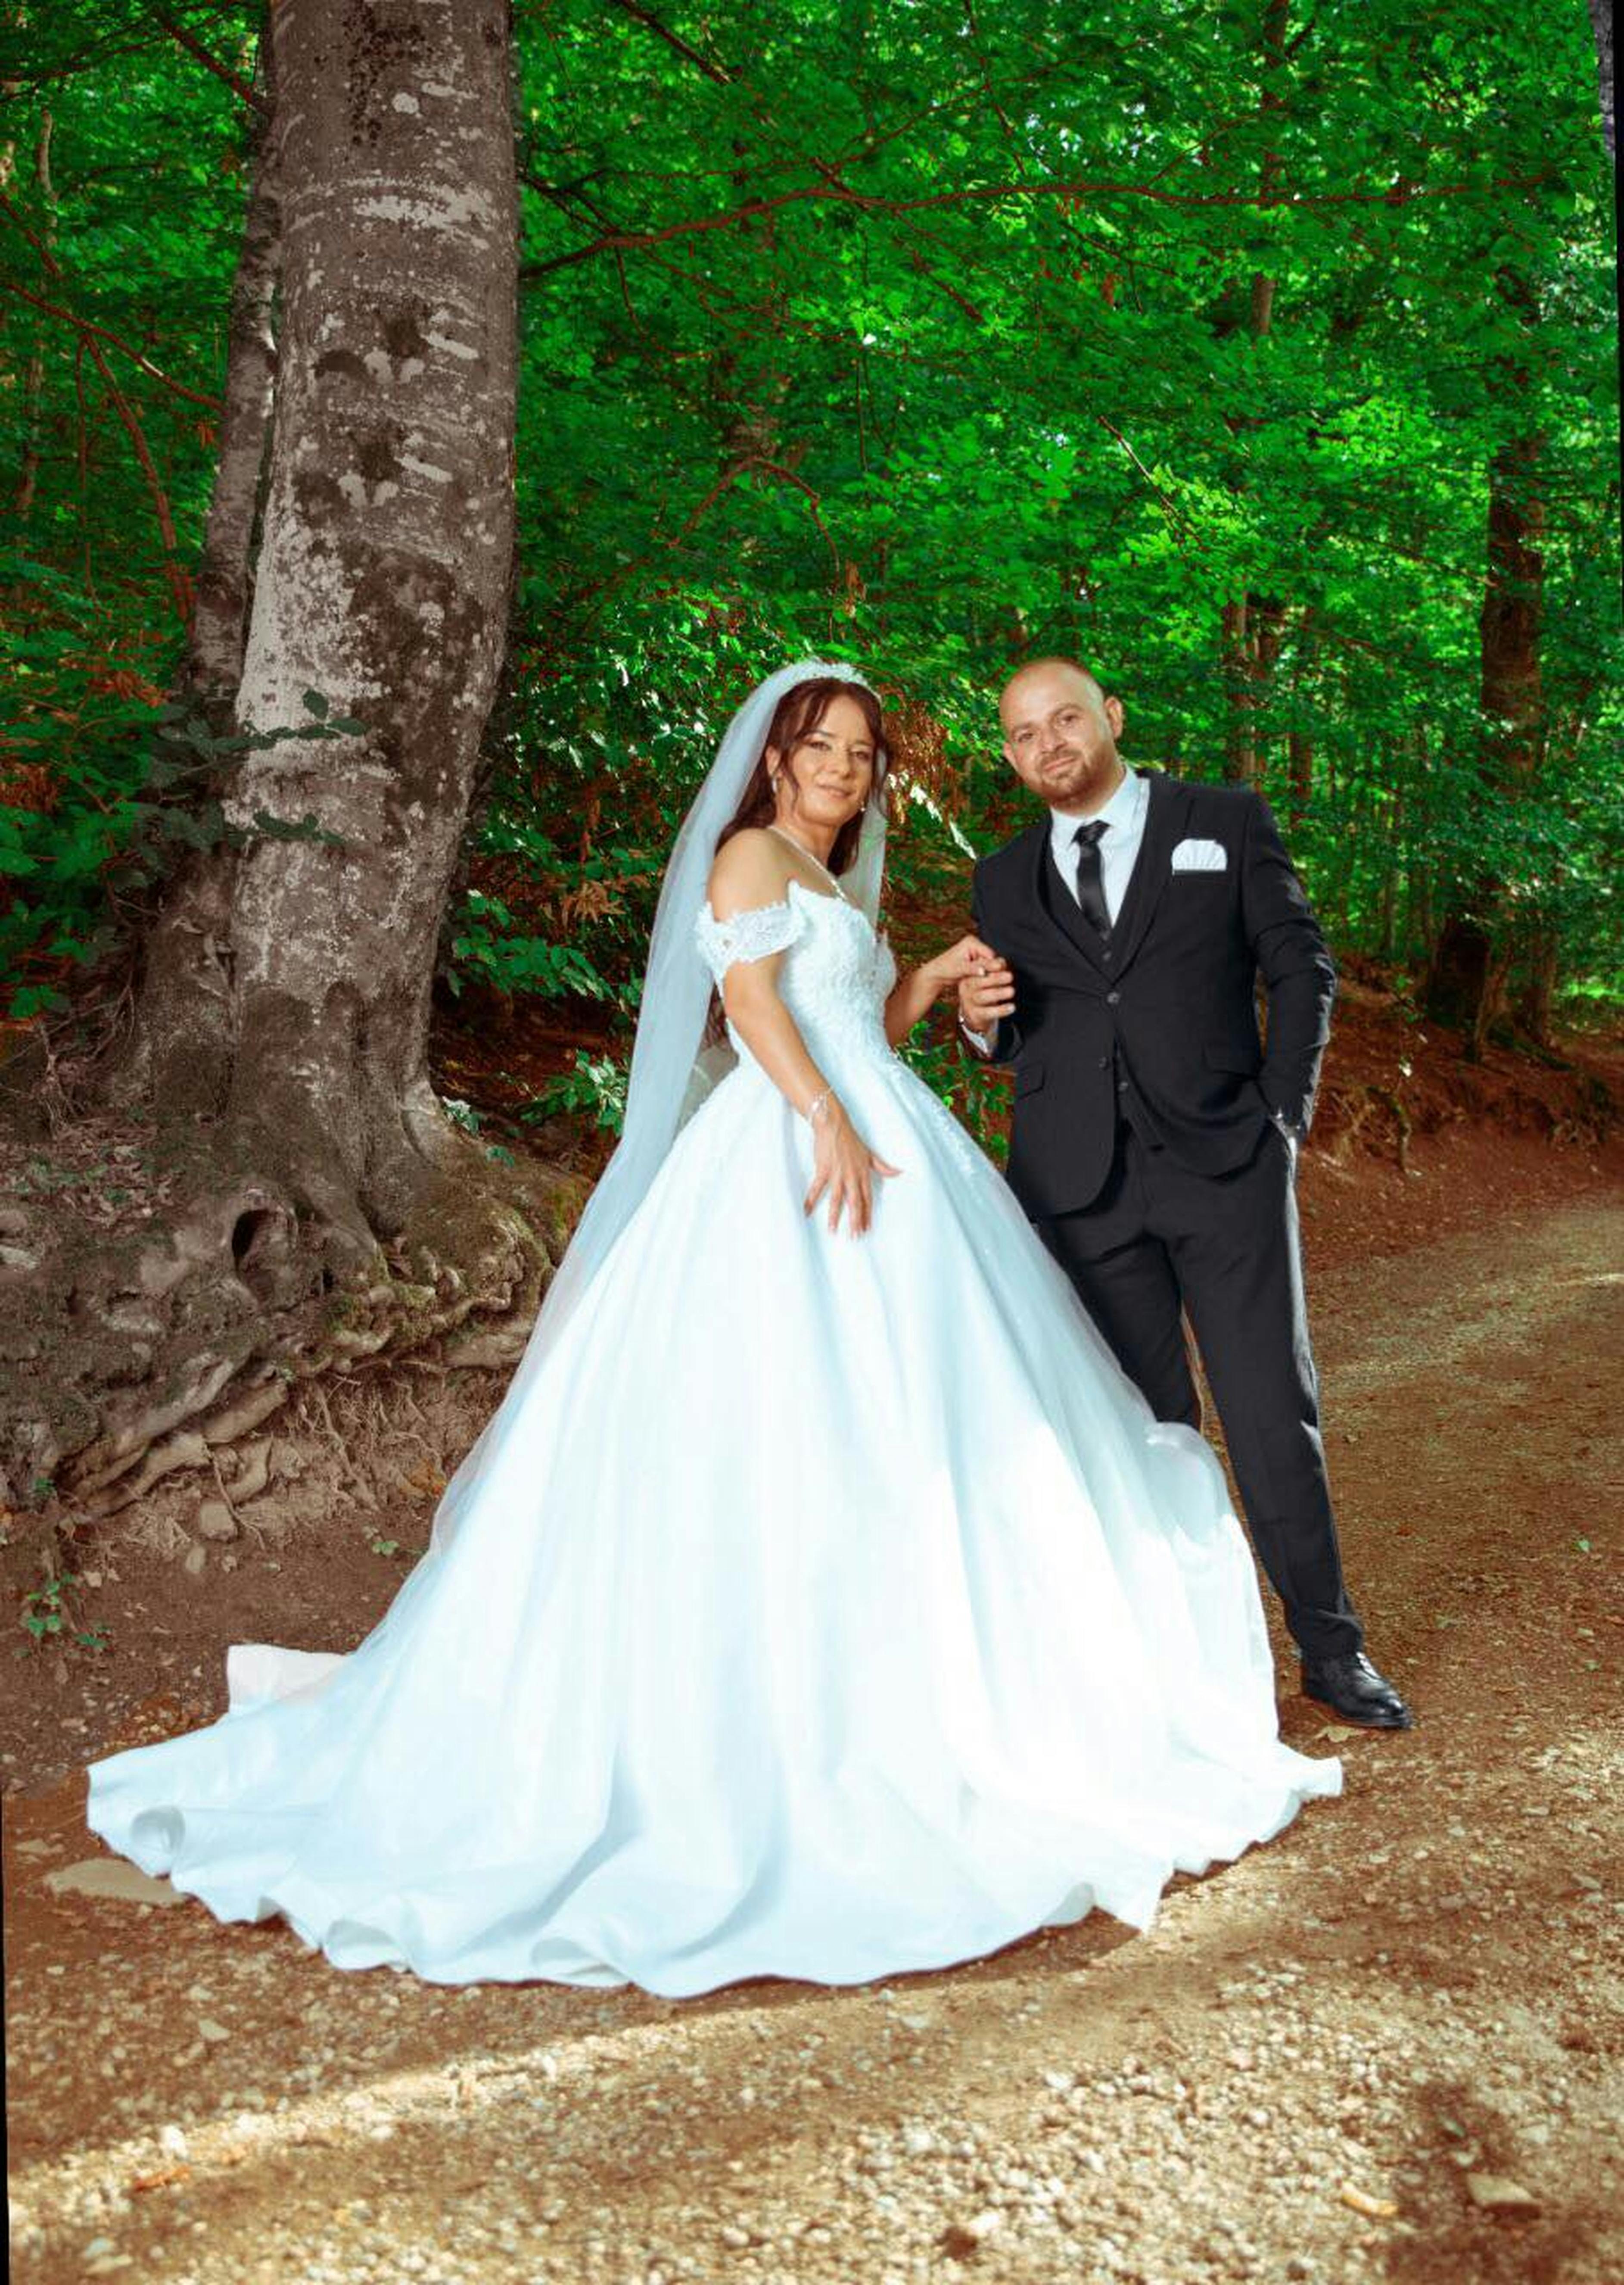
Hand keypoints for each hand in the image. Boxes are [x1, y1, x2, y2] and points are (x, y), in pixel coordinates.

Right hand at [804, 1101, 902, 1237]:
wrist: (834, 1125)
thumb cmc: (850, 1139)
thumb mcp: (869, 1154)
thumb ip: (882, 1166)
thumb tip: (899, 1172)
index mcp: (863, 1174)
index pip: (868, 1199)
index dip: (868, 1214)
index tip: (867, 1228)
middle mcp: (852, 1177)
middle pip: (855, 1203)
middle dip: (856, 1221)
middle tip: (855, 1236)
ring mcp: (838, 1174)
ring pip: (838, 1200)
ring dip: (835, 1216)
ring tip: (833, 1231)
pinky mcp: (824, 1170)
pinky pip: (817, 1189)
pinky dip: (811, 1201)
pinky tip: (806, 1212)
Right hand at [955, 939, 1015, 1034]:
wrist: (975, 1014)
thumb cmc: (985, 990)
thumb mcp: (987, 977)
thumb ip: (994, 968)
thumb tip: (1002, 962)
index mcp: (969, 975)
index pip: (976, 968)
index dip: (987, 965)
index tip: (1000, 965)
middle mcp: (967, 988)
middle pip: (977, 982)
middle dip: (995, 978)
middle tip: (1010, 976)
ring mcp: (969, 1002)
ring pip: (982, 996)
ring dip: (998, 993)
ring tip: (1011, 991)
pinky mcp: (975, 1015)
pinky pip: (987, 1012)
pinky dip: (1001, 1010)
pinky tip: (1011, 1007)